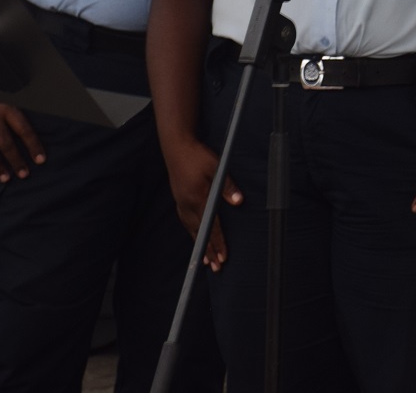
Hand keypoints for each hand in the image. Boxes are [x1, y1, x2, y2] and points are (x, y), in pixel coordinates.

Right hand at [0, 101, 44, 181]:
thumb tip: (34, 149)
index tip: (40, 160)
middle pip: (5, 142)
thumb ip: (16, 126)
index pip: (24, 130)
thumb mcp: (6, 112)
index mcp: (6, 110)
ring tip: (6, 178)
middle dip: (15, 160)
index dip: (33, 146)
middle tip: (23, 174)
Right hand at [161, 136, 241, 270]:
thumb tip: (239, 202)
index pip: (210, 226)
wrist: (176, 147)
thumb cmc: (198, 156)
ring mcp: (181, 203)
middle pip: (200, 233)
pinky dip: (193, 233)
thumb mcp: (216, 167)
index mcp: (197, 199)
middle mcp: (187, 205)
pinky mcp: (179, 199)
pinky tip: (197, 237)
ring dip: (200, 245)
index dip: (218, 243)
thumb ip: (227, 186)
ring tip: (206, 260)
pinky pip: (186, 222)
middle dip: (209, 251)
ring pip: (191, 229)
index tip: (223, 257)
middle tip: (216, 268)